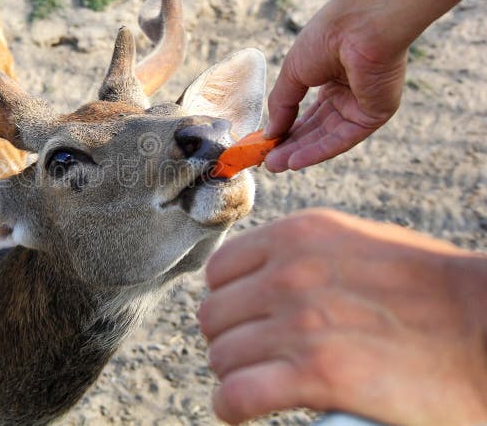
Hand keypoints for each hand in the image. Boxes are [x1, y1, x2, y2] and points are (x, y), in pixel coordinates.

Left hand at [198, 209, 486, 424]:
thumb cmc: (432, 291)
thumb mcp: (359, 245)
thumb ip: (305, 257)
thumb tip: (265, 281)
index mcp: (300, 235)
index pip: (221, 271)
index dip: (227, 301)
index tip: (242, 321)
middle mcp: (291, 273)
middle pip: (214, 315)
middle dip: (229, 340)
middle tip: (252, 358)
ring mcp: (301, 323)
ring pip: (222, 356)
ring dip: (233, 375)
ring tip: (255, 385)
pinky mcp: (316, 374)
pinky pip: (237, 394)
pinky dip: (231, 406)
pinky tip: (240, 411)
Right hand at [263, 11, 406, 171]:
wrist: (361, 25)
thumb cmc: (328, 36)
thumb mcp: (293, 72)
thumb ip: (282, 104)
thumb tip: (268, 133)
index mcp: (333, 76)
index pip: (309, 111)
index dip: (288, 127)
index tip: (267, 142)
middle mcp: (350, 92)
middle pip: (317, 127)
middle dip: (291, 145)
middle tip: (268, 161)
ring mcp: (363, 104)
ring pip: (328, 136)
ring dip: (300, 152)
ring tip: (274, 165)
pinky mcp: (375, 114)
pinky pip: (343, 138)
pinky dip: (319, 151)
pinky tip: (295, 161)